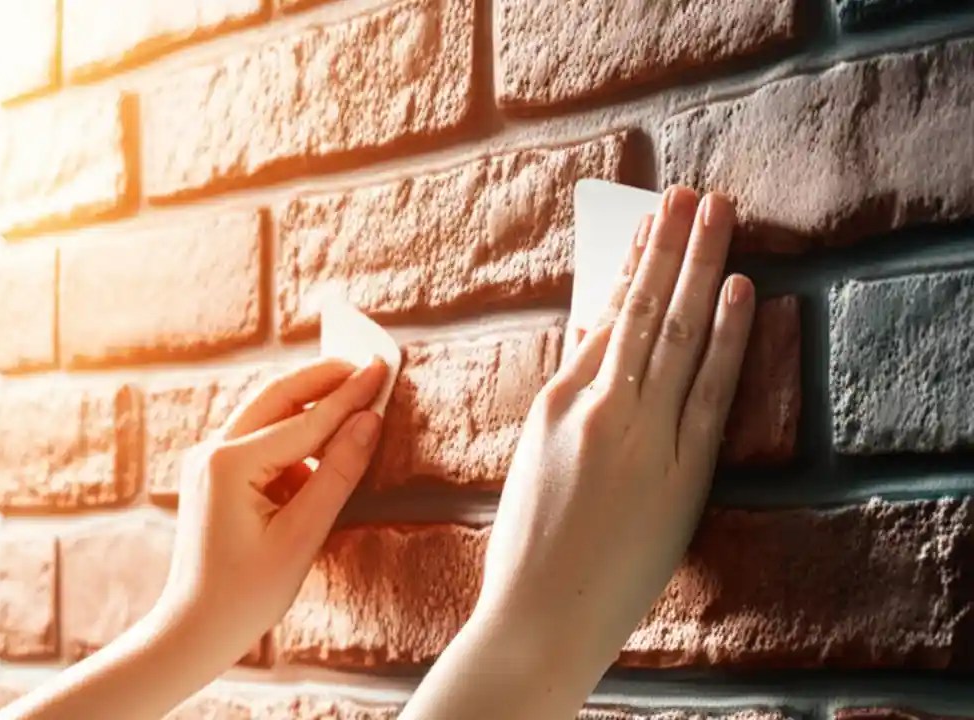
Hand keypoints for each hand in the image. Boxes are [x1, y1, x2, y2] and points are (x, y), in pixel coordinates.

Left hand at [0, 358, 387, 719]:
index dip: (350, 394)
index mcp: (231, 463)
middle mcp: (212, 450)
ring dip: (309, 406)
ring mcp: (207, 460)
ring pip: (266, 414)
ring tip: (352, 401)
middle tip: (366, 367)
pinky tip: (323, 450)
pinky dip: (293, 436)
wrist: (195, 629)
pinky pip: (259, 440)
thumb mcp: (303, 535)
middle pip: (277, 396)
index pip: (306, 420)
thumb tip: (368, 421)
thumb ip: (338, 473)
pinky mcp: (212, 474)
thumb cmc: (246, 593)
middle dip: (323, 380)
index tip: (382, 367)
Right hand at [402, 187, 754, 719]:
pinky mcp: (679, 468)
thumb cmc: (529, 546)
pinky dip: (726, 333)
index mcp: (553, 402)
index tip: (647, 226)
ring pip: (674, 330)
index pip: (601, 319)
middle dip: (665, 243)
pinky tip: (738, 287)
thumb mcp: (534, 461)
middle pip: (640, 307)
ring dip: (697, 263)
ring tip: (716, 210)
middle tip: (687, 192)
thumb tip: (589, 347)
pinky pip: (708, 386)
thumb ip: (564, 401)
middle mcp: (597, 405)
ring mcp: (640, 432)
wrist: (539, 614)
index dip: (629, 266)